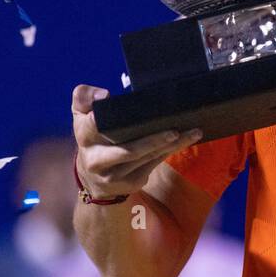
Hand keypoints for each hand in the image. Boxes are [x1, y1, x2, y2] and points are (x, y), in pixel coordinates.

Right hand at [71, 84, 201, 200]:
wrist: (93, 179)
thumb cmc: (94, 137)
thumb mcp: (82, 116)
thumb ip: (83, 98)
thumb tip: (103, 95)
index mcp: (85, 138)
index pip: (92, 127)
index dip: (100, 120)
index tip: (118, 110)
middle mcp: (97, 160)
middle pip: (128, 150)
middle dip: (152, 141)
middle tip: (174, 131)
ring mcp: (115, 175)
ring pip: (148, 157)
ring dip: (173, 144)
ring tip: (193, 131)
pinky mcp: (132, 182)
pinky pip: (156, 163)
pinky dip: (172, 150)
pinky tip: (188, 139)